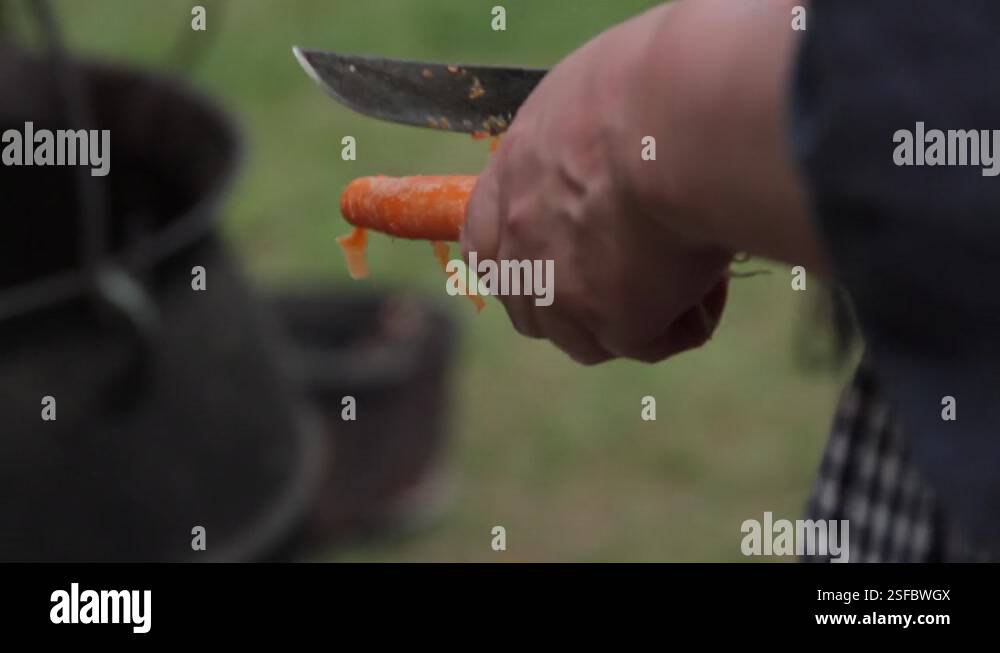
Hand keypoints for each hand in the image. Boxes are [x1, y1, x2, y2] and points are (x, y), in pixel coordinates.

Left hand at [461, 4, 732, 364]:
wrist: (678, 121)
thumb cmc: (653, 86)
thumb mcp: (597, 96)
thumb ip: (588, 145)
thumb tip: (620, 170)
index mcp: (514, 173)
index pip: (485, 246)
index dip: (520, 264)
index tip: (560, 260)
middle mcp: (521, 238)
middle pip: (531, 309)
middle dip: (579, 306)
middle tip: (640, 274)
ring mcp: (559, 289)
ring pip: (590, 339)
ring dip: (636, 317)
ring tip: (692, 266)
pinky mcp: (613, 323)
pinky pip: (653, 341)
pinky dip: (688, 318)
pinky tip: (713, 274)